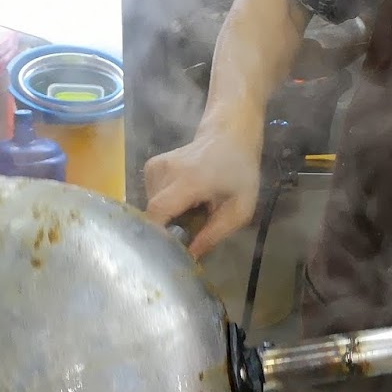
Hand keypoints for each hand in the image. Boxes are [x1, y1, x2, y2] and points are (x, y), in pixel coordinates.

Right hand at [143, 126, 261, 261]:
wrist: (230, 136)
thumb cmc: (240, 172)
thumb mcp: (240, 208)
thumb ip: (215, 233)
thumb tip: (190, 255)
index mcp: (190, 180)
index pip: (158, 210)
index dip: (158, 234)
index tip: (168, 250)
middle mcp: (167, 170)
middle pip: (154, 212)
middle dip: (166, 229)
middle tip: (187, 233)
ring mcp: (156, 166)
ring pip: (151, 205)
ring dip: (167, 215)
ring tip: (189, 211)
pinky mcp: (151, 166)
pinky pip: (150, 195)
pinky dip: (164, 203)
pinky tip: (181, 199)